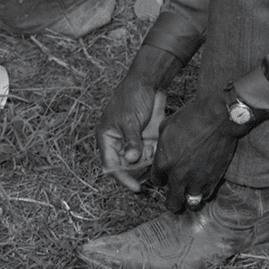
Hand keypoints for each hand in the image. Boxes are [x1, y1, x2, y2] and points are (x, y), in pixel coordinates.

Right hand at [98, 77, 164, 191]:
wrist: (149, 81)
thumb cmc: (132, 96)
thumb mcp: (129, 119)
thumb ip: (130, 141)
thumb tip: (130, 161)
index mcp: (107, 138)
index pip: (111, 165)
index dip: (123, 178)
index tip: (136, 187)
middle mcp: (120, 143)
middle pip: (127, 167)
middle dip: (139, 171)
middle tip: (152, 171)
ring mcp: (134, 141)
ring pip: (141, 162)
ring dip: (149, 163)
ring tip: (157, 156)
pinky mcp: (147, 139)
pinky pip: (151, 154)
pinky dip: (156, 156)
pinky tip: (161, 150)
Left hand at [150, 89, 242, 211]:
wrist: (218, 118)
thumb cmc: (191, 117)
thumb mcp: (167, 126)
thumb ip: (162, 144)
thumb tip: (162, 150)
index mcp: (163, 162)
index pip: (156, 181)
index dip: (161, 178)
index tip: (166, 175)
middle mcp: (178, 176)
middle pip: (172, 202)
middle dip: (172, 201)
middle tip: (175, 196)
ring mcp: (196, 180)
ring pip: (190, 204)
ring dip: (189, 200)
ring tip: (190, 195)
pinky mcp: (213, 180)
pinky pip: (206, 196)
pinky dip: (204, 193)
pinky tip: (203, 186)